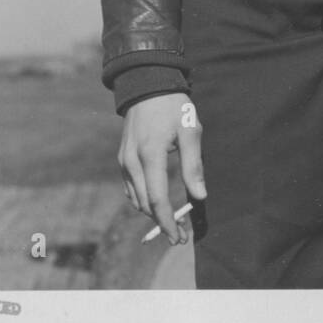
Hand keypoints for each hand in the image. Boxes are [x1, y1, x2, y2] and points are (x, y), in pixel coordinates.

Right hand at [118, 92, 205, 244]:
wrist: (147, 85)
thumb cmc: (173, 107)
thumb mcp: (190, 131)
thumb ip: (193, 165)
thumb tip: (200, 196)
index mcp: (150, 154)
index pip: (157, 199)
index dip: (167, 221)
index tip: (178, 237)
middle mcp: (132, 161)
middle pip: (144, 204)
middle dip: (161, 222)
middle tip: (180, 235)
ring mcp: (124, 161)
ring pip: (135, 199)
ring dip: (152, 214)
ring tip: (172, 222)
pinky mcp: (122, 159)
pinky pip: (131, 188)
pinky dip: (143, 200)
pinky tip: (158, 203)